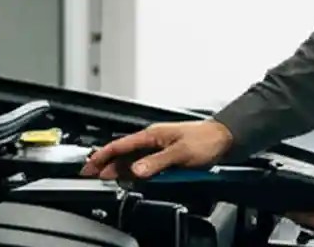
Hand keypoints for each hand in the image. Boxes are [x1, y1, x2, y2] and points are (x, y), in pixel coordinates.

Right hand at [79, 119, 232, 179]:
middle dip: (106, 164)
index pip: (120, 145)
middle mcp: (153, 139)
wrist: (225, 138)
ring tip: (106, 177)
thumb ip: (156, 162)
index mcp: (152, 134)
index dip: (102, 156)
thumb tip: (136, 170)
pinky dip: (135, 170)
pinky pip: (145, 164)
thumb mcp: (180, 153)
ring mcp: (159, 147)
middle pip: (123, 153)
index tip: (89, 166)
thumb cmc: (206, 139)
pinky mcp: (167, 155)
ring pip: (133, 159)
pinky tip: (131, 177)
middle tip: (91, 175)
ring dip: (120, 168)